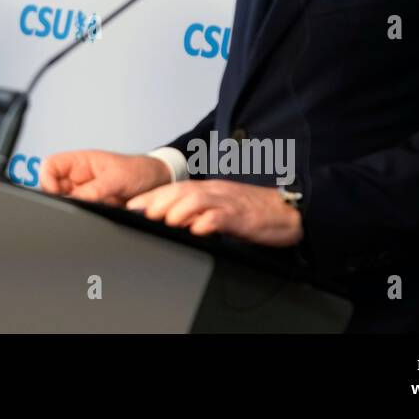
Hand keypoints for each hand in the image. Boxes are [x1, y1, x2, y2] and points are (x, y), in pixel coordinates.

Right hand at [39, 149, 173, 204]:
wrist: (159, 182)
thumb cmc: (139, 169)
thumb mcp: (118, 177)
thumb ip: (96, 189)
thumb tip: (76, 200)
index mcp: (80, 163)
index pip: (50, 167)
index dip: (47, 179)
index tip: (56, 193)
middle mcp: (79, 179)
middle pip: (54, 189)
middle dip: (63, 200)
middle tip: (77, 206)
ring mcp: (86, 194)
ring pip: (69, 205)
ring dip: (79, 210)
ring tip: (98, 208)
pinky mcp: (95, 208)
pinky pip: (84, 215)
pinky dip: (90, 218)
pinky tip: (103, 214)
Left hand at [125, 179, 302, 246]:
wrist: (289, 209)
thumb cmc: (252, 211)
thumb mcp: (220, 207)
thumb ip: (197, 211)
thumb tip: (170, 221)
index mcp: (208, 190)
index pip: (173, 189)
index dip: (151, 196)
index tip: (130, 205)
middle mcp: (215, 192)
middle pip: (181, 191)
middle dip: (157, 200)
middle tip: (139, 212)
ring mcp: (229, 202)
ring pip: (198, 200)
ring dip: (178, 209)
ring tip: (164, 220)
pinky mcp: (243, 216)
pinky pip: (223, 217)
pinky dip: (209, 222)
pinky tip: (197, 230)